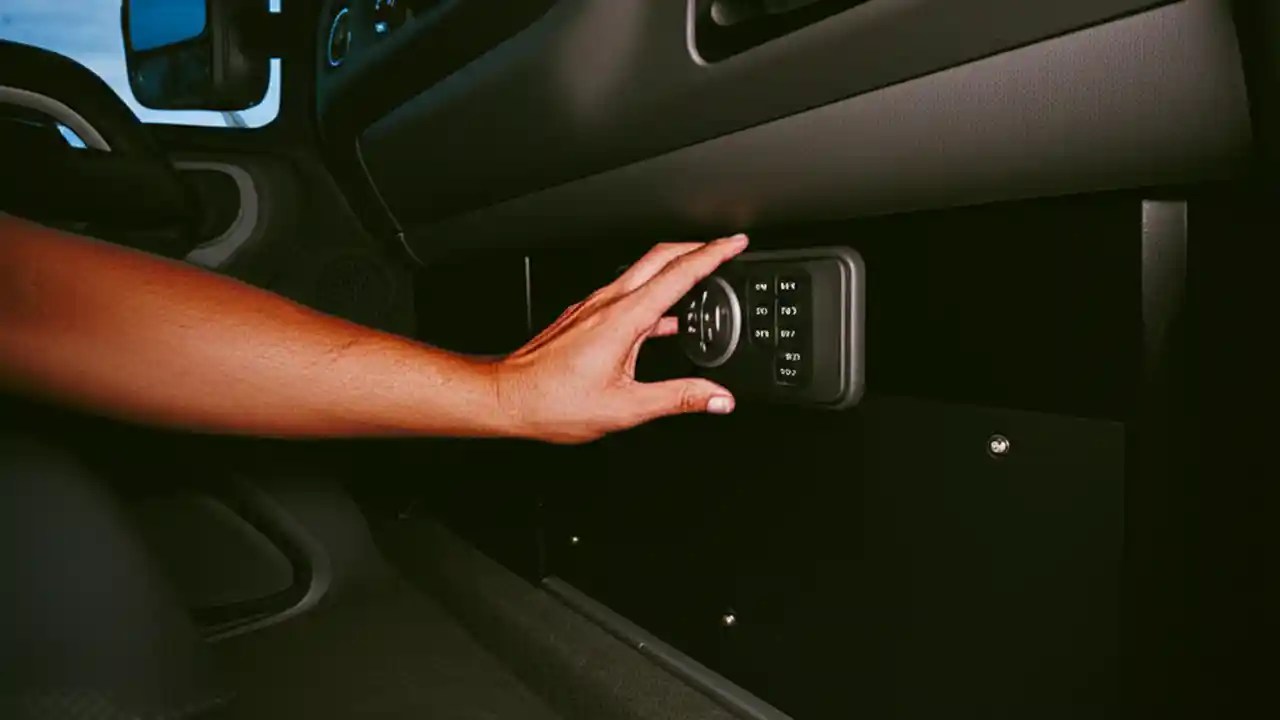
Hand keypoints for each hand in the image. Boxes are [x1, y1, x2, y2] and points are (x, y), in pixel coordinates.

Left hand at [495, 234, 748, 443]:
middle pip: (660, 258)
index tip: (735, 243)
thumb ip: (678, 399)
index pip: (679, 274)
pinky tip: (663, 318)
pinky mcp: (584, 316)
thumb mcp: (626, 407)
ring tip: (701, 276)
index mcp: (624, 319)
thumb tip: (718, 398)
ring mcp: (594, 307)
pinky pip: (626, 292)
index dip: (713, 255)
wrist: (508, 398)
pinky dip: (653, 293)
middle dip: (696, 247)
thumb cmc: (553, 401)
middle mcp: (608, 304)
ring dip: (674, 267)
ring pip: (642, 272)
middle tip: (724, 248)